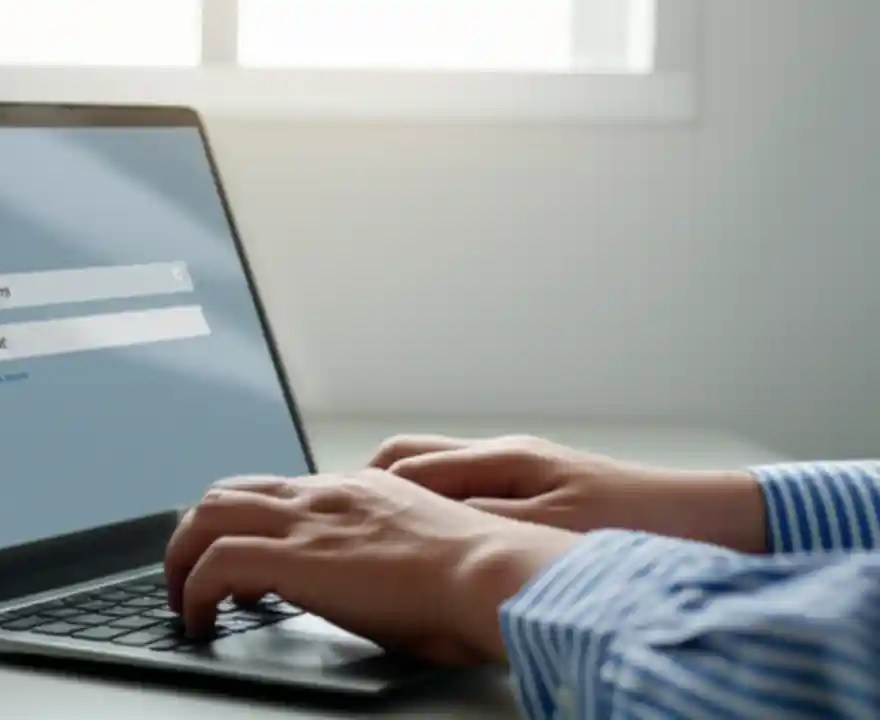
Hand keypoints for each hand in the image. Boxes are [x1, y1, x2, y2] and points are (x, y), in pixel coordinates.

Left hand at [163, 470, 578, 664]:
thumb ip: (387, 550)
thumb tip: (373, 582)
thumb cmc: (478, 580)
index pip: (275, 489)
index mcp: (356, 491)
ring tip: (183, 601)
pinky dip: (194, 592)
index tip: (234, 556)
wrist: (493, 576)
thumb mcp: (424, 549)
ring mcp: (308, 522)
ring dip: (182, 559)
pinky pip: (216, 563)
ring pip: (208, 516)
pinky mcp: (296, 558)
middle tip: (189, 576)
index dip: (242, 521)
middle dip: (195, 534)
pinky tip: (199, 622)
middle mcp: (324, 496)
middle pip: (227, 493)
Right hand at [372, 434, 767, 553]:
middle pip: (408, 457)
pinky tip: (435, 536)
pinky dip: (433, 505)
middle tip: (335, 519)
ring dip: (399, 494)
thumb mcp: (546, 533)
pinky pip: (462, 487)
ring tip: (374, 528)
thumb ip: (476, 526)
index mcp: (499, 460)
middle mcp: (502, 455)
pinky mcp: (537, 486)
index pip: (403, 466)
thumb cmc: (634, 525)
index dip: (357, 492)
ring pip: (434, 470)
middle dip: (364, 485)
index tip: (325, 516)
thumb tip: (413, 520)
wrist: (706, 520)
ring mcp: (519, 468)